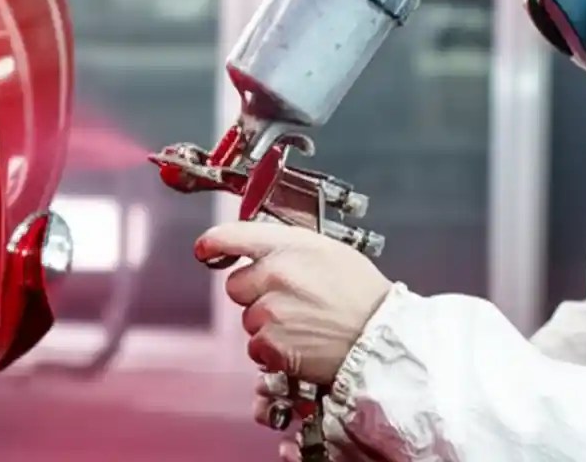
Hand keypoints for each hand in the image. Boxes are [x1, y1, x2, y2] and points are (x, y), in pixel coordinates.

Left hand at [195, 221, 391, 385]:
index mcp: (289, 246)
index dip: (214, 243)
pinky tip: (300, 344)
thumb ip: (290, 249)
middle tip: (287, 302)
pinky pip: (256, 347)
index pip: (234, 236)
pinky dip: (273, 350)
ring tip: (303, 325)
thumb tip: (263, 252)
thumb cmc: (362, 295)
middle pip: (236, 285)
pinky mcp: (271, 344)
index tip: (205, 249)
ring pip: (247, 319)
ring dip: (266, 325)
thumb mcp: (330, 252)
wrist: (380, 338)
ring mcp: (270, 311)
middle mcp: (274, 274)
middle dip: (254, 295)